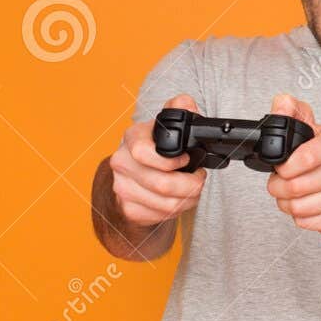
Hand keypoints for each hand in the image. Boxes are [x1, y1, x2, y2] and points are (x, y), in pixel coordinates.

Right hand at [107, 93, 208, 227]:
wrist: (135, 174)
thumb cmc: (156, 148)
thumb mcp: (168, 123)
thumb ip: (180, 108)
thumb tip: (186, 104)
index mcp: (132, 138)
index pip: (143, 152)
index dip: (170, 161)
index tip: (187, 160)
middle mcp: (122, 163)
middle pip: (161, 184)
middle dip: (191, 184)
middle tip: (199, 178)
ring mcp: (122, 188)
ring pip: (166, 204)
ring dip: (189, 199)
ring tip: (192, 189)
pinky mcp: (128, 209)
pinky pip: (162, 216)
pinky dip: (178, 210)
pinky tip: (178, 198)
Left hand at [265, 94, 320, 235]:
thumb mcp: (310, 130)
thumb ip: (291, 112)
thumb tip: (281, 102)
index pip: (305, 157)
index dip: (284, 166)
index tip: (281, 167)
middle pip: (296, 186)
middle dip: (279, 187)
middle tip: (280, 183)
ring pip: (298, 207)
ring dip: (286, 203)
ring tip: (292, 195)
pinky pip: (306, 222)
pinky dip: (299, 217)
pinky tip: (306, 206)